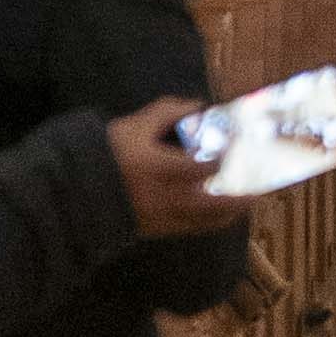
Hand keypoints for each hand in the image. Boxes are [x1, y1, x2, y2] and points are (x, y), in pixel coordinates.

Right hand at [105, 100, 251, 237]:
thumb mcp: (133, 126)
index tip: (242, 150)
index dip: (223, 160)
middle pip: (210, 203)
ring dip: (229, 214)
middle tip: (259, 191)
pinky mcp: (156, 230)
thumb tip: (198, 105)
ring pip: (204, 222)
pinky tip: (221, 214)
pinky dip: (210, 222)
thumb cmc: (107, 154)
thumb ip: (167, 112)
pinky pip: (191, 230)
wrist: (76, 192)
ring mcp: (160, 217)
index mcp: (157, 168)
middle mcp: (163, 197)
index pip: (200, 167)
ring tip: (247, 202)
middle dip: (238, 199)